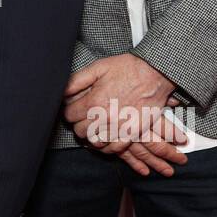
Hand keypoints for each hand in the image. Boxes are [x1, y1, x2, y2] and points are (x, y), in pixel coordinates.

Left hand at [62, 54, 188, 176]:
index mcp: (94, 101)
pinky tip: (104, 139)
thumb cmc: (127, 68)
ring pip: (94, 142)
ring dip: (91, 136)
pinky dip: (106, 146)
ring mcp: (119, 127)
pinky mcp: (132, 134)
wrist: (155, 74)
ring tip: (92, 128)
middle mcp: (105, 117)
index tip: (73, 108)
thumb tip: (61, 92)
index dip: (69, 111)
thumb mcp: (98, 67)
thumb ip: (77, 81)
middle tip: (83, 117)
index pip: (69, 115)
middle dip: (78, 123)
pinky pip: (113, 149)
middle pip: (80, 130)